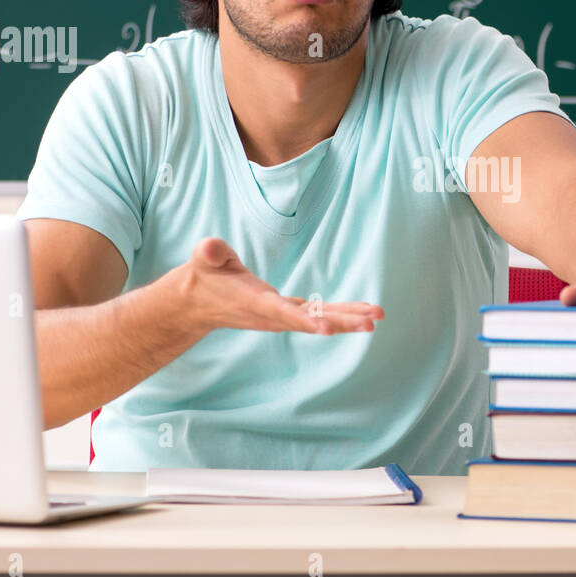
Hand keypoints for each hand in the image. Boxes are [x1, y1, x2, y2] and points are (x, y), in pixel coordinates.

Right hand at [179, 237, 383, 334]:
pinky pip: (319, 315)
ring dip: (349, 319)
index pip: (283, 312)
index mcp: (255, 302)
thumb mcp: (203, 259)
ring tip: (377, 317)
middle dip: (341, 322)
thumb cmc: (204, 276)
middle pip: (311, 321)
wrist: (198, 304)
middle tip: (371, 323)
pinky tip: (365, 313)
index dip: (305, 321)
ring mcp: (282, 316)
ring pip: (319, 320)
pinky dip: (342, 314)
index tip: (328, 329)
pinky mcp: (288, 313)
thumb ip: (209, 253)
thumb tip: (209, 247)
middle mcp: (273, 315)